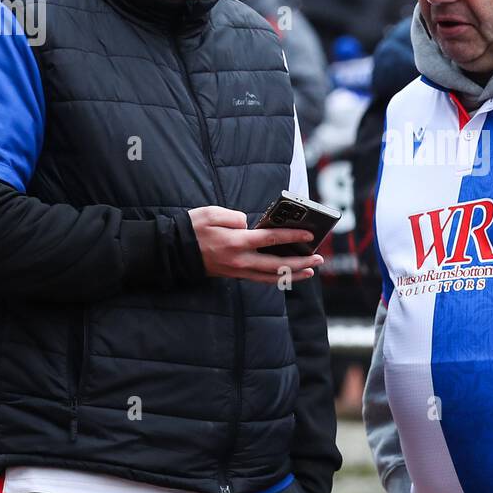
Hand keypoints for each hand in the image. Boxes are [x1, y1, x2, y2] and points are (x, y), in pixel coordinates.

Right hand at [187, 205, 321, 283]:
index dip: (292, 237)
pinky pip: (261, 278)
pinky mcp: (235, 274)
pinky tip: (288, 274)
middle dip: (300, 263)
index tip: (310, 235)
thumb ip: (236, 217)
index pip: (271, 240)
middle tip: (319, 259)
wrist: (174, 251)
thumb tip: (251, 224)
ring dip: (293, 274)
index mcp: (236, 242)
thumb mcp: (212, 213)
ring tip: (310, 271)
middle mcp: (240, 260)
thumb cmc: (192, 228)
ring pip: (271, 277)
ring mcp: (238, 270)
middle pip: (277, 264)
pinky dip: (277, 277)